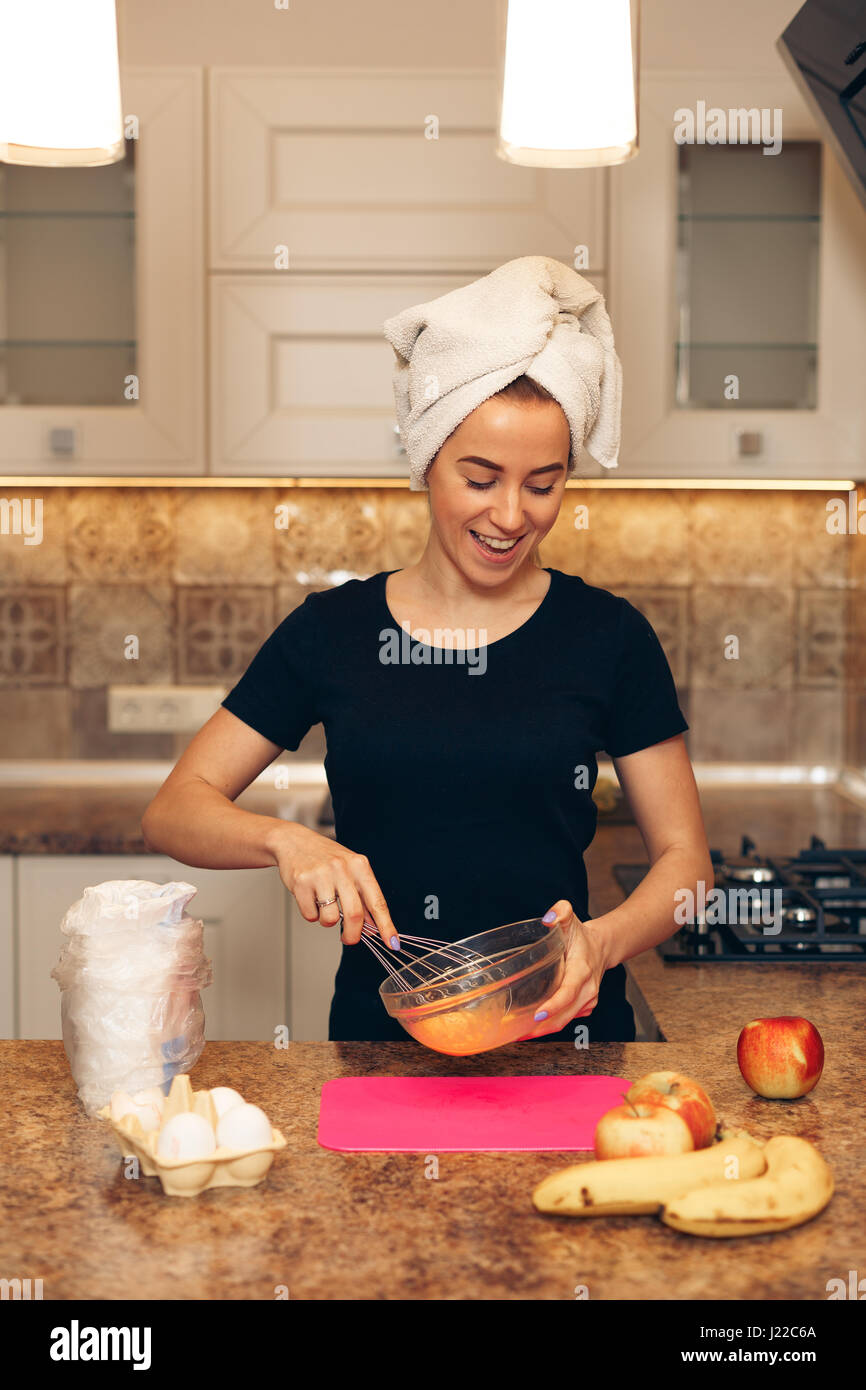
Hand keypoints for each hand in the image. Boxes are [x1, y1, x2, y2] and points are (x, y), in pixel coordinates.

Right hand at [271, 822, 398, 948]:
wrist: (294, 842)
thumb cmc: (325, 857)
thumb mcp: (350, 870)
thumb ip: (362, 896)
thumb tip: (373, 925)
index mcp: (360, 866)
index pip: (377, 902)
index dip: (386, 925)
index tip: (392, 943)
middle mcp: (342, 868)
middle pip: (354, 915)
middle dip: (353, 935)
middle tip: (349, 939)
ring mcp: (321, 875)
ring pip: (330, 918)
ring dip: (327, 921)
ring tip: (323, 905)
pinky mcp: (302, 882)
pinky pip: (310, 915)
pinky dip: (311, 914)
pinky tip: (310, 898)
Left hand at [520, 900, 608, 1038]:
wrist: (602, 948)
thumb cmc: (581, 936)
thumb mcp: (571, 919)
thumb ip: (561, 912)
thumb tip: (548, 917)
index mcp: (582, 970)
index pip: (568, 992)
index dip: (554, 1005)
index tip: (537, 1014)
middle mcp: (587, 989)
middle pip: (565, 1015)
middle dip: (541, 1027)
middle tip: (516, 1031)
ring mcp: (587, 1001)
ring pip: (564, 1021)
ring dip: (542, 1030)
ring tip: (517, 1033)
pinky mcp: (583, 1007)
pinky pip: (566, 1020)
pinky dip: (548, 1027)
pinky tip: (529, 1028)